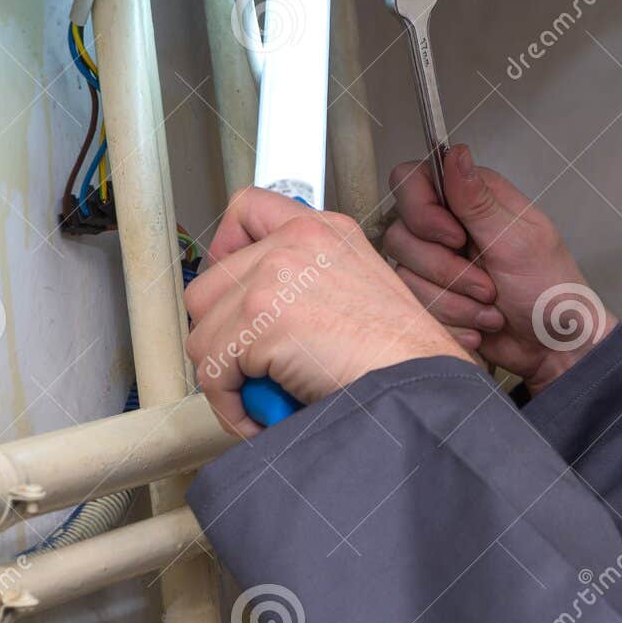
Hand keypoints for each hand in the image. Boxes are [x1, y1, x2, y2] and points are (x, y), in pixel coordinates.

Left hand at [184, 187, 474, 436]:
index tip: (226, 280)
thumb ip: (312, 282)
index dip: (224, 249)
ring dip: (226, 376)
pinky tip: (262, 413)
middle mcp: (295, 242)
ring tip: (264, 393)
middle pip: (208, 286)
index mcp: (323, 231)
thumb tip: (264, 311)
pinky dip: (231, 407)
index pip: (247, 210)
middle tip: (249, 362)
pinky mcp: (258, 319)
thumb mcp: (364, 286)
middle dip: (221, 334)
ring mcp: (273, 277)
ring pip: (202, 334)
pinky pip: (211, 374)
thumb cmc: (402, 352)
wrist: (418, 380)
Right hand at [384, 145, 615, 392]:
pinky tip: (481, 325)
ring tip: (491, 306)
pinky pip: (415, 307)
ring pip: (406, 276)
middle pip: (401, 234)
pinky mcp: (434, 297)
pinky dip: (453, 322)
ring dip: (454, 301)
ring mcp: (438, 264)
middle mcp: (449, 226)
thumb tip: (455, 153)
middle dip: (446, 270)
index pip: (412, 181)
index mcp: (473, 199)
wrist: (553, 347)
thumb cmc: (551, 290)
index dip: (422, 210)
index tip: (454, 238)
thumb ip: (478, 201)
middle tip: (488, 284)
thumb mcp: (518, 242)